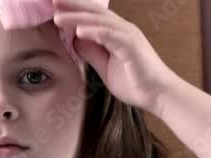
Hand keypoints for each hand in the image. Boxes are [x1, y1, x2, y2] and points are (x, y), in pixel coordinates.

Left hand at [52, 0, 178, 115]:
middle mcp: (123, 30)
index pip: (92, 16)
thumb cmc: (135, 82)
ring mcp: (128, 36)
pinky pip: (109, 36)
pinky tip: (78, 31)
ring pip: (99, 21)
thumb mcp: (105, 66)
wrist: (158, 95)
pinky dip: (94, 32)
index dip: (73, 9)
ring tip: (58, 16)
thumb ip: (91, 52)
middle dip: (72, 5)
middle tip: (52, 0)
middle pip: (94, 12)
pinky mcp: (131, 47)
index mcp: (116, 33)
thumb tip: (75, 39)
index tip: (53, 6)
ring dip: (77, 17)